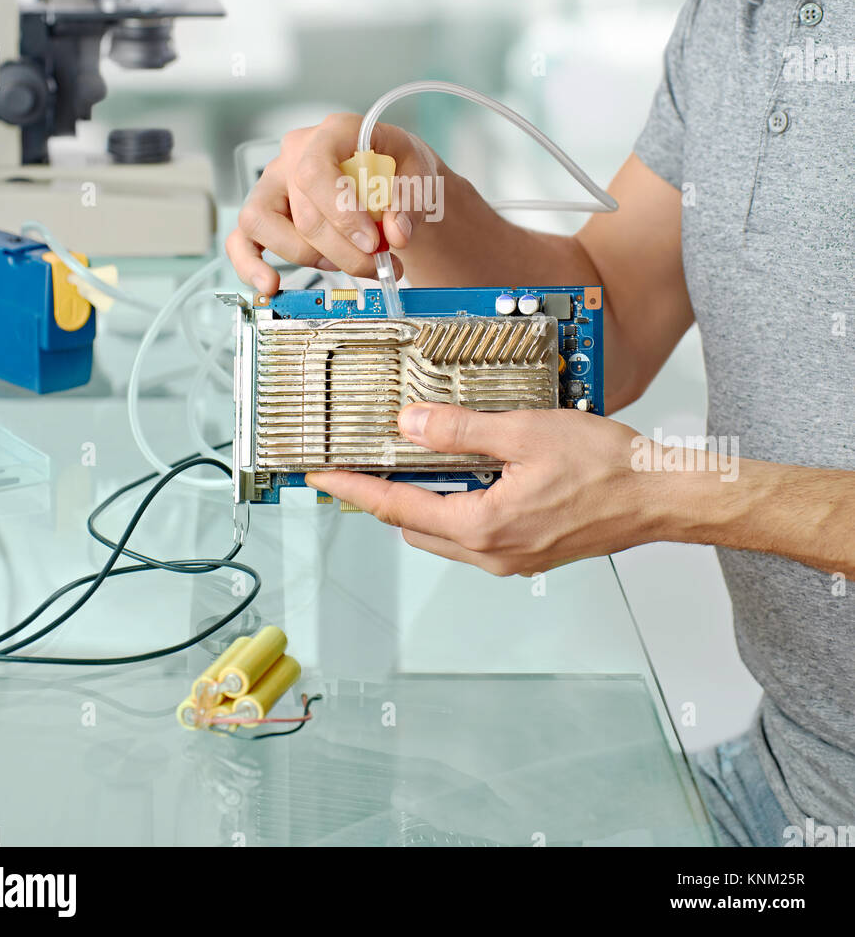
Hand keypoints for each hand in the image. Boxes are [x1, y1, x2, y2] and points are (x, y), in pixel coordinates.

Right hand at [225, 113, 442, 294]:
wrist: (395, 179)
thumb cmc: (401, 170)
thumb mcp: (421, 175)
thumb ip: (411, 203)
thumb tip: (395, 234)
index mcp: (334, 132)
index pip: (316, 170)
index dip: (340, 212)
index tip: (372, 242)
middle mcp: (295, 153)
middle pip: (303, 212)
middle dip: (343, 251)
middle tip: (379, 266)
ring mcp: (273, 183)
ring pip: (265, 225)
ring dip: (308, 257)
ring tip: (344, 263)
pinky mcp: (264, 212)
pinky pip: (240, 239)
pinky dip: (249, 265)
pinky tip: (270, 284)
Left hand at [304, 404, 667, 576]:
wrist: (660, 495)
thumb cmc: (607, 466)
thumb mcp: (524, 432)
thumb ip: (460, 430)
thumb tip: (411, 426)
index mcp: (484, 526)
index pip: (395, 507)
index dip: (353, 489)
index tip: (322, 477)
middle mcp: (493, 553)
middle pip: (413, 525)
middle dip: (383, 495)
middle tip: (362, 461)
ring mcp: (513, 558)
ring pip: (443, 532)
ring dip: (422, 501)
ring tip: (412, 460)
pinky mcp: (531, 552)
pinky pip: (474, 533)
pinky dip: (456, 506)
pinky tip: (466, 474)